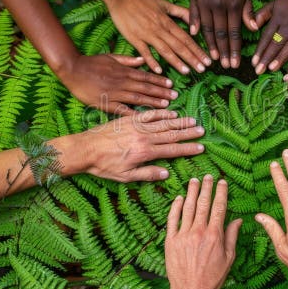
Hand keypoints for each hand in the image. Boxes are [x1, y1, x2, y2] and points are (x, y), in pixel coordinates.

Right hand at [59, 53, 176, 114]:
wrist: (72, 69)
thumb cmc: (91, 63)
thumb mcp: (111, 57)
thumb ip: (128, 60)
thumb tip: (143, 59)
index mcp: (124, 71)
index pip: (146, 76)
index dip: (159, 80)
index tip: (171, 84)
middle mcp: (122, 82)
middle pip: (146, 87)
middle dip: (161, 92)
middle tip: (175, 96)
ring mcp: (114, 93)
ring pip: (138, 97)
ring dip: (153, 101)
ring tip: (167, 105)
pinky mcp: (106, 102)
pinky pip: (122, 110)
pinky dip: (133, 114)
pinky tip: (144, 119)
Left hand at [72, 109, 205, 181]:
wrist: (85, 149)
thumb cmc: (103, 166)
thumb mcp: (125, 176)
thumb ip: (147, 174)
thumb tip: (166, 173)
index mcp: (144, 153)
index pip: (172, 150)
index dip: (187, 149)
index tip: (200, 147)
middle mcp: (144, 137)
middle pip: (171, 134)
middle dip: (188, 133)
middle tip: (202, 131)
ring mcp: (137, 126)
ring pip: (163, 123)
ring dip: (180, 122)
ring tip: (193, 120)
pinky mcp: (129, 119)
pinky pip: (149, 114)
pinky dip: (162, 112)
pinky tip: (172, 112)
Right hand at [107, 0, 210, 74]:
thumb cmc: (143, 0)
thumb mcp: (164, 4)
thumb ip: (181, 12)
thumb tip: (195, 20)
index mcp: (167, 21)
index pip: (186, 38)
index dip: (198, 50)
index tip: (208, 60)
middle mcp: (159, 29)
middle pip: (179, 46)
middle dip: (192, 58)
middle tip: (204, 69)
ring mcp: (147, 34)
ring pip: (165, 50)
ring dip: (177, 62)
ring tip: (188, 72)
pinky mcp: (134, 38)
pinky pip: (145, 51)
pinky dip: (151, 61)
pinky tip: (159, 71)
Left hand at [164, 176, 241, 288]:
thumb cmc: (212, 277)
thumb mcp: (228, 258)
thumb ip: (232, 236)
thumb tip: (238, 220)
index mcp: (215, 235)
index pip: (219, 207)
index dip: (221, 193)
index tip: (221, 182)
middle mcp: (199, 232)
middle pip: (203, 204)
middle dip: (206, 188)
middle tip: (207, 176)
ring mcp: (183, 235)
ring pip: (187, 208)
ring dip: (191, 192)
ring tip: (193, 181)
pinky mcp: (170, 241)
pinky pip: (172, 219)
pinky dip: (175, 207)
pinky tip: (178, 198)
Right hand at [189, 0, 257, 67]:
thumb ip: (249, 12)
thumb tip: (253, 29)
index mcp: (234, 6)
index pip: (235, 32)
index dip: (235, 49)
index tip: (236, 63)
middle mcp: (219, 6)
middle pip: (221, 34)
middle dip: (224, 52)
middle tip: (226, 66)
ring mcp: (206, 3)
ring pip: (208, 28)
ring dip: (211, 45)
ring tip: (213, 59)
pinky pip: (194, 14)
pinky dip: (194, 25)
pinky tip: (195, 37)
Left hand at [251, 0, 287, 74]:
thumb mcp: (274, 4)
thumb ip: (261, 15)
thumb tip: (252, 26)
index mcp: (278, 19)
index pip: (267, 37)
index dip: (260, 50)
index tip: (253, 62)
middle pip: (276, 43)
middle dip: (267, 58)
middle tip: (259, 71)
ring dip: (282, 57)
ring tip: (273, 68)